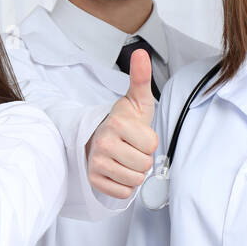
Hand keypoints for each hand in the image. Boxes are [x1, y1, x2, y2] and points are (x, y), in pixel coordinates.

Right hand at [86, 48, 158, 198]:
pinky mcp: (94, 179)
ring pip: (135, 181)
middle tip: (131, 148)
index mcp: (118, 124)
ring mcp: (96, 163)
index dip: (149, 142)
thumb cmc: (124, 122)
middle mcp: (104, 143)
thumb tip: (141, 53)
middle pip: (143, 165)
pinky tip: (117, 171)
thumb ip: (141, 78)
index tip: (137, 135)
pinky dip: (123, 186)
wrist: (98, 137)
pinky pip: (123, 193)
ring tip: (125, 159)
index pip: (152, 145)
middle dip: (142, 158)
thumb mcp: (136, 100)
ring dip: (134, 173)